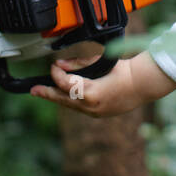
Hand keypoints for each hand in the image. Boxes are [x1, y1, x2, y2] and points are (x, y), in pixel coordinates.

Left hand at [29, 49, 175, 116]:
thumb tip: (61, 65)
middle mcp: (91, 106)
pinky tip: (63, 96)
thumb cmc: (122, 70)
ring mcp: (95, 112)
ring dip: (57, 98)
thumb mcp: (97, 62)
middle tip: (34, 90)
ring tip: (44, 93)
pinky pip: (79, 108)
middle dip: (47, 93)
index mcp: (90, 92)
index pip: (64, 84)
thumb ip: (77, 64)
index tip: (53, 66)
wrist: (141, 84)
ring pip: (70, 106)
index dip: (56, 74)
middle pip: (63, 99)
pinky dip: (70, 101)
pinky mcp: (99, 114)